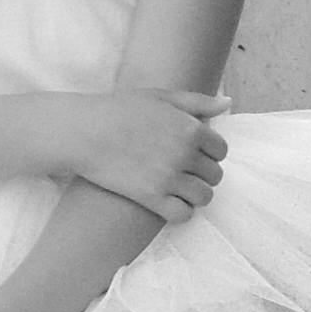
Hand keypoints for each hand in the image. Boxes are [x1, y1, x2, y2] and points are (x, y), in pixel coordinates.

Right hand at [70, 90, 229, 221]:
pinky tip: (168, 203)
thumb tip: (227, 103)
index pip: (221, 150)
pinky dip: (180, 212)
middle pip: (214, 175)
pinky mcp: (151, 198)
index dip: (209, 153)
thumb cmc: (119, 109)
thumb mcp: (161, 97)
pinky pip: (183, 214)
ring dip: (194, 195)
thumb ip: (197, 102)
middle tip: (183, 172)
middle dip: (202, 174)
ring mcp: (169, 177)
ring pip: (203, 197)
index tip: (193, 153)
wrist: (83, 131)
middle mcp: (185, 154)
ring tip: (178, 189)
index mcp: (191, 128)